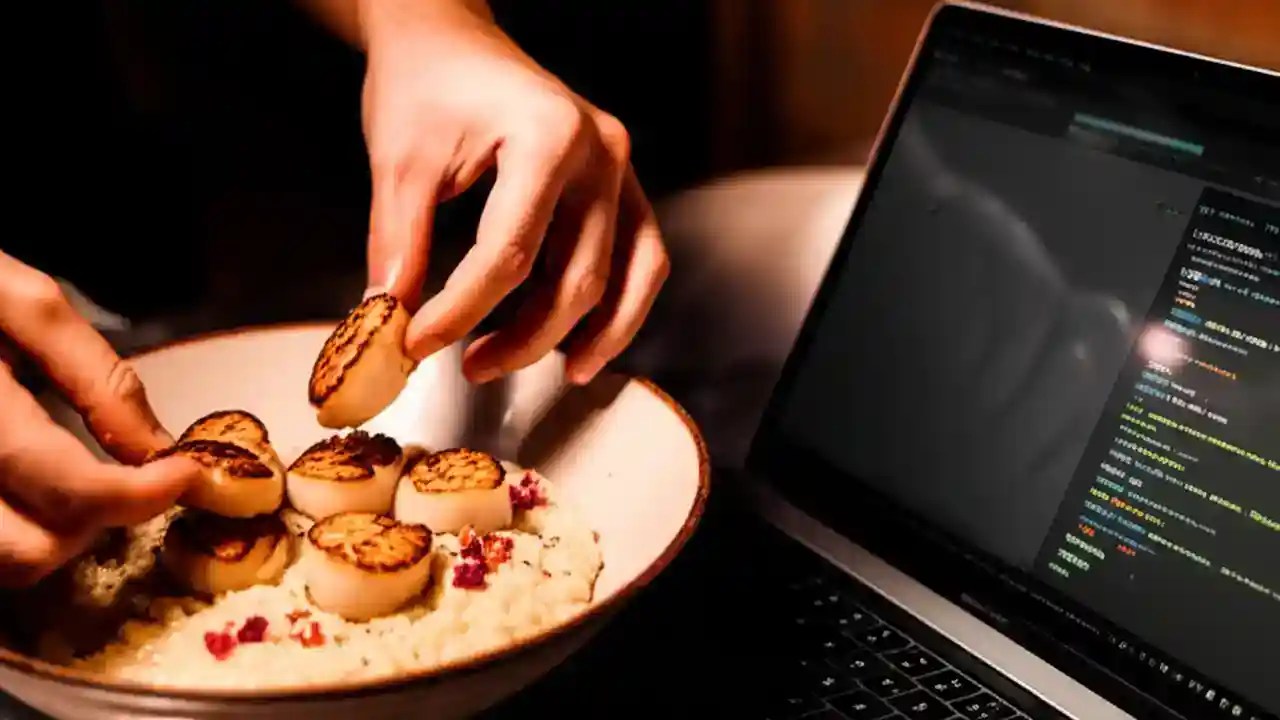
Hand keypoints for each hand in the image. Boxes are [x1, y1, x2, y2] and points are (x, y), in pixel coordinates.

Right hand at [0, 253, 199, 587]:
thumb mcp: (19, 301)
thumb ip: (94, 374)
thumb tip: (155, 448)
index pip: (70, 488)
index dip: (141, 495)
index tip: (185, 473)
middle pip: (29, 551)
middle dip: (92, 525)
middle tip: (124, 480)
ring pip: (1, 564)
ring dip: (52, 538)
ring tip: (74, 483)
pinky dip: (15, 530)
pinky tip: (31, 488)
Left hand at [359, 0, 668, 383]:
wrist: (450, 38)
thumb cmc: (424, 85)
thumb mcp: (399, 161)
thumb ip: (398, 243)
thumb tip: (389, 322)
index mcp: (547, 137)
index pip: (509, 254)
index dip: (460, 311)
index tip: (415, 344)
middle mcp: (601, 154)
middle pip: (576, 277)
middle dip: (524, 338)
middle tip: (470, 367)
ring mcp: (623, 169)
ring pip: (627, 278)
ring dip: (585, 336)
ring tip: (540, 372)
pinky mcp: (624, 185)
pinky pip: (641, 260)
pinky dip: (619, 310)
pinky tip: (582, 347)